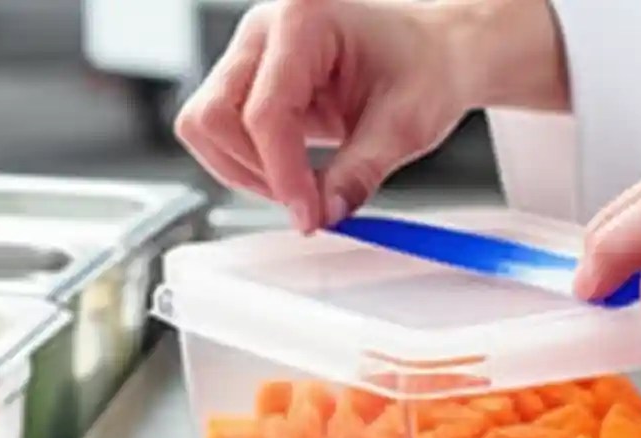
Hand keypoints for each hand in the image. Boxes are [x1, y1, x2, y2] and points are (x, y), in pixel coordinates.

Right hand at [175, 0, 568, 233]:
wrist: (435, 53)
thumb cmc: (426, 67)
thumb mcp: (406, 125)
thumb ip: (360, 172)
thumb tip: (326, 213)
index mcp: (303, 19)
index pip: (265, 111)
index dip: (281, 173)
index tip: (308, 215)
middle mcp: (265, 30)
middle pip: (214, 115)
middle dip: (256, 171)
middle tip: (307, 202)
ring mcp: (252, 53)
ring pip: (205, 126)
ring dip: (245, 171)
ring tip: (302, 188)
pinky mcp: (250, 81)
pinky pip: (220, 131)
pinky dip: (250, 164)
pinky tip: (292, 174)